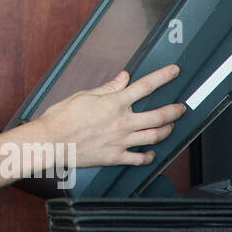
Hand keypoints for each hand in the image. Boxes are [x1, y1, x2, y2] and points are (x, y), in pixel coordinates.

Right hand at [36, 64, 186, 168]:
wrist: (50, 142)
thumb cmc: (61, 118)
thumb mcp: (84, 95)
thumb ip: (108, 87)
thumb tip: (123, 78)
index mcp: (114, 103)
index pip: (145, 86)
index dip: (163, 77)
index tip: (173, 72)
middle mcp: (122, 122)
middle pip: (159, 115)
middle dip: (175, 110)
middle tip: (181, 107)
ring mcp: (121, 141)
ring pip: (154, 136)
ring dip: (167, 130)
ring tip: (171, 126)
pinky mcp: (115, 157)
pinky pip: (139, 158)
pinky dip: (149, 156)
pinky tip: (152, 153)